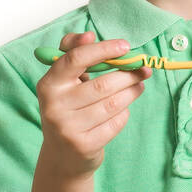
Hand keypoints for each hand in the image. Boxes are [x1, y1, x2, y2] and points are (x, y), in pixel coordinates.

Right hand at [34, 32, 151, 178]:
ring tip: (139, 85)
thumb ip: (74, 53)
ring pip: (113, 104)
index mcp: (48, 84)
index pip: (76, 59)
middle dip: (128, 74)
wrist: (63, 156)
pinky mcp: (84, 145)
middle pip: (102, 84)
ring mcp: (68, 128)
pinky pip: (116, 122)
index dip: (103, 49)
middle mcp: (54, 106)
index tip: (125, 46)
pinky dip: (124, 113)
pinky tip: (123, 110)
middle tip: (144, 69)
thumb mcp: (65, 81)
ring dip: (132, 92)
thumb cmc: (69, 108)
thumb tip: (88, 35)